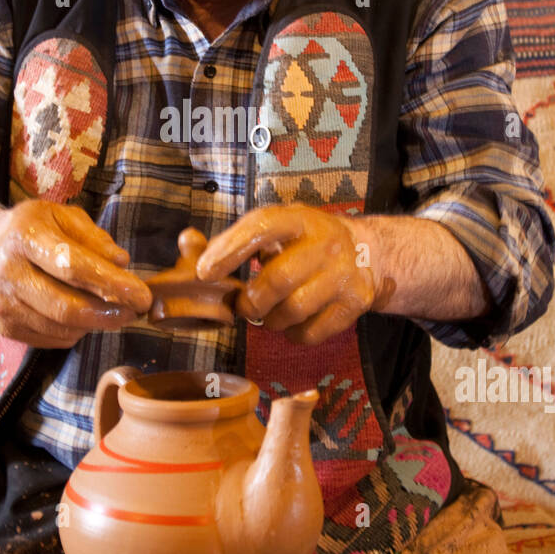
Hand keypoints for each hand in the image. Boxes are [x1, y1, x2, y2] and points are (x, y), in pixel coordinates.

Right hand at [0, 201, 151, 347]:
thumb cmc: (36, 230)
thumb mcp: (64, 217)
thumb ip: (95, 237)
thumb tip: (121, 263)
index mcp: (24, 237)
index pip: (71, 266)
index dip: (110, 283)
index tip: (142, 295)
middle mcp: (7, 272)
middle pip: (66, 307)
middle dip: (108, 313)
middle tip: (136, 311)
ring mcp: (3, 305)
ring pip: (62, 328)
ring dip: (95, 323)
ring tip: (110, 307)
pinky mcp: (5, 328)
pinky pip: (54, 340)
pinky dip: (77, 332)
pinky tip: (82, 314)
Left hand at [196, 206, 381, 345]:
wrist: (368, 253)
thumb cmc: (305, 242)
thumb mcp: (275, 229)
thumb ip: (231, 239)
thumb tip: (186, 242)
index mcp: (299, 219)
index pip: (261, 227)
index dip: (229, 250)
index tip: (203, 272)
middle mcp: (325, 242)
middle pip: (278, 280)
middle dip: (252, 302)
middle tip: (245, 308)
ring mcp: (344, 273)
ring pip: (294, 310)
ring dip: (272, 320)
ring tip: (270, 314)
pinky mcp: (356, 302)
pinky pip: (314, 332)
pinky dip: (295, 334)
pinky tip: (294, 323)